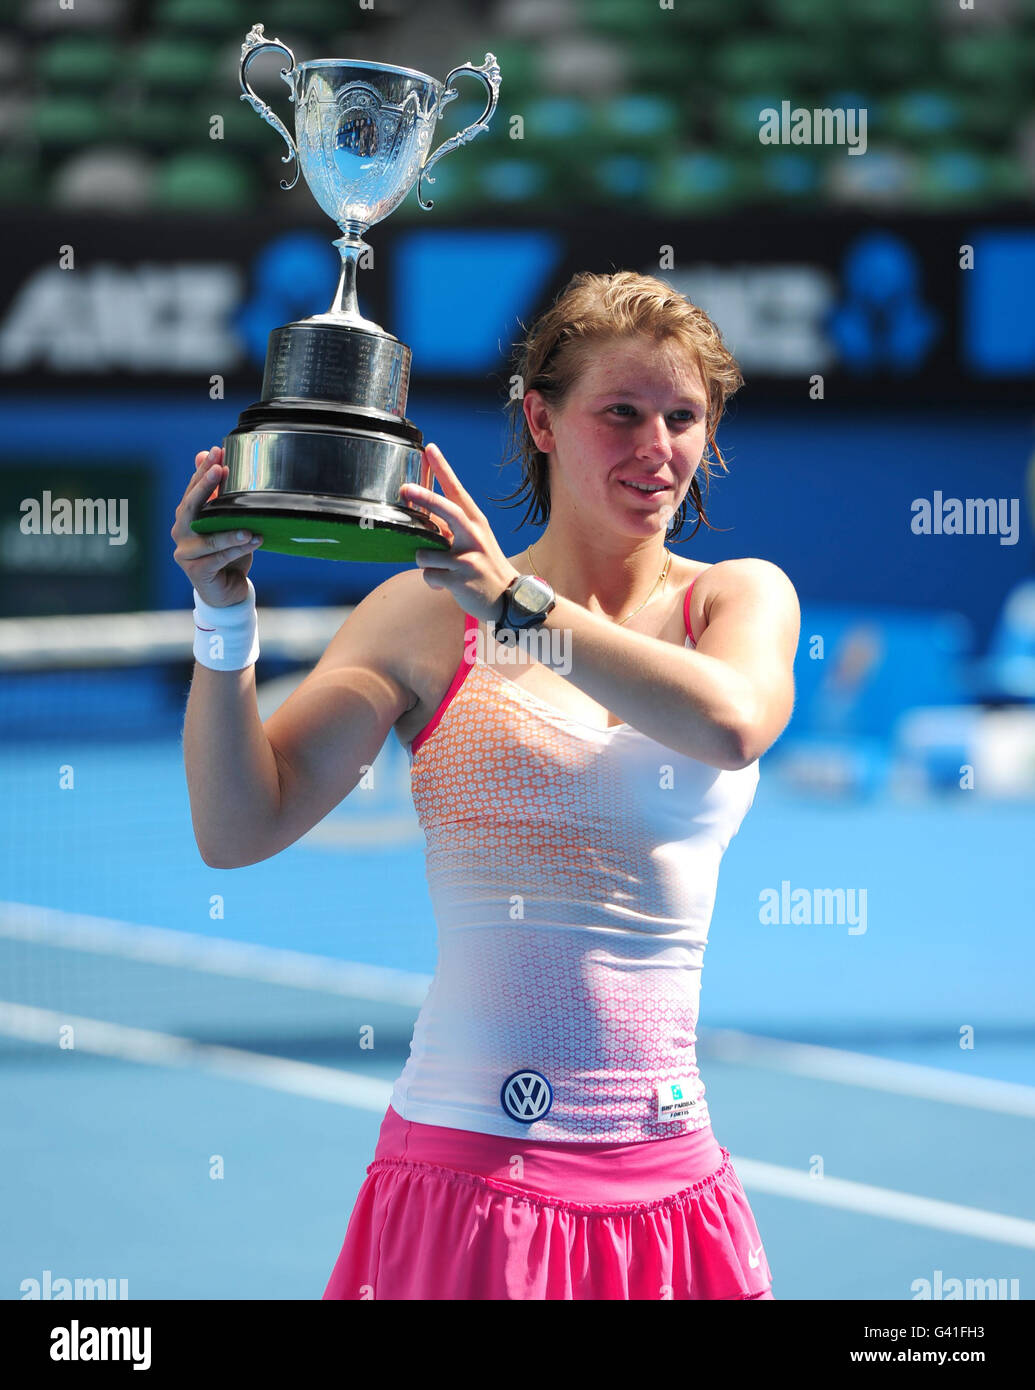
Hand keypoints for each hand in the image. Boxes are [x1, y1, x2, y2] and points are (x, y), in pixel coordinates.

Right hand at [170, 446, 262, 607]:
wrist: (227, 590)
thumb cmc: (227, 553)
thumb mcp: (226, 522)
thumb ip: (217, 495)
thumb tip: (205, 455)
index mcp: (186, 517)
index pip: (193, 490)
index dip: (203, 471)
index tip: (217, 451)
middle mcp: (181, 533)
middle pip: (190, 507)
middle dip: (204, 486)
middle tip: (221, 469)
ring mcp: (185, 553)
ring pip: (207, 537)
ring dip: (229, 530)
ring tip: (249, 526)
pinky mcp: (196, 572)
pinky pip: (217, 558)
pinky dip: (236, 550)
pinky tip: (253, 541)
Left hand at [400, 443, 519, 621]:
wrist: (508, 598)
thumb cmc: (483, 565)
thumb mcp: (471, 540)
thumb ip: (448, 527)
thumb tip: (420, 513)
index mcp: (475, 522)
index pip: (457, 490)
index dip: (443, 468)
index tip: (430, 448)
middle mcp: (474, 535)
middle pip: (446, 510)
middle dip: (424, 497)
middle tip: (405, 488)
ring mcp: (468, 557)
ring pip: (424, 553)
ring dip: (424, 562)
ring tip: (441, 569)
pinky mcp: (462, 578)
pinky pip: (429, 575)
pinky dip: (432, 581)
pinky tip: (445, 584)